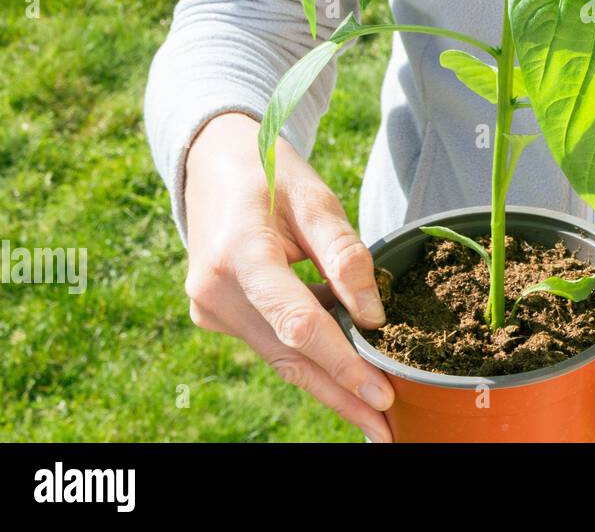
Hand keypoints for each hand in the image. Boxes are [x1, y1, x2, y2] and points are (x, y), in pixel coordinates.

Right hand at [183, 112, 394, 441]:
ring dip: (328, 384)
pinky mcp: (214, 314)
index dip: (342, 363)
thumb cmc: (271, 173)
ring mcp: (209, 308)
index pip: (298, 323)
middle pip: (289, 357)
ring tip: (373, 414)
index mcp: (239, 254)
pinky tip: (346, 371)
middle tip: (385, 431)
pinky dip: (308, 357)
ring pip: (279, 357)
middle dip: (340, 396)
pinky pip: (270, 342)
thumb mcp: (316, 198)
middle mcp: (215, 291)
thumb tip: (373, 317)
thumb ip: (346, 255)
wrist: (210, 162)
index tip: (381, 393)